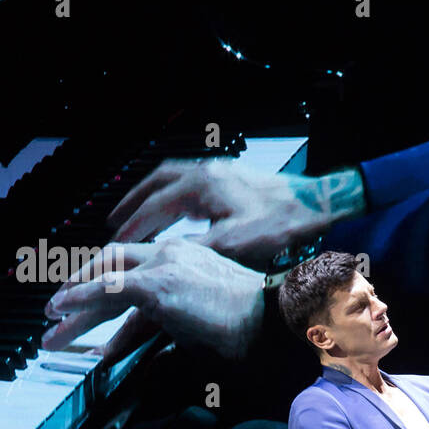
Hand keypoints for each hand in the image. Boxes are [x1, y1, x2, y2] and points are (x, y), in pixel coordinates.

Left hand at [42, 239, 265, 365]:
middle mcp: (172, 252)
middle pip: (113, 264)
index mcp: (188, 255)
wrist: (275, 319)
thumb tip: (165, 341)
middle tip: (59, 308)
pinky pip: (107, 289)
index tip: (89, 298)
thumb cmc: (255, 324)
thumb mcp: (215, 313)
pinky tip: (61, 309)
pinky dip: (79, 298)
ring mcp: (164, 265)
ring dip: (74, 302)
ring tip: (52, 325)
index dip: (107, 280)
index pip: (136, 263)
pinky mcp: (159, 285)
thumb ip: (184, 319)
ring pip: (104, 277)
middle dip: (81, 285)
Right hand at [107, 158, 364, 269]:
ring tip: (134, 212)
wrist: (316, 203)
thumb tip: (163, 257)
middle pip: (154, 185)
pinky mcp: (230, 176)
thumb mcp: (234, 244)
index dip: (132, 228)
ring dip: (149, 196)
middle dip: (132, 205)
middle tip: (112, 222)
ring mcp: (218, 170)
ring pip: (170, 178)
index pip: (154, 208)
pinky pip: (188, 179)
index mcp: (201, 185)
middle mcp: (205, 171)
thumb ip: (195, 248)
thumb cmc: (281, 223)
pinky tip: (174, 209)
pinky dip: (172, 193)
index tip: (114, 243)